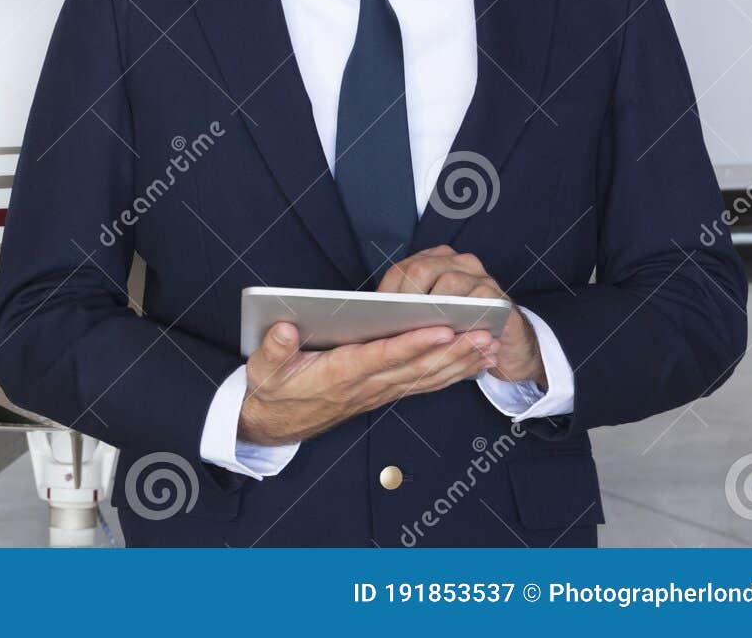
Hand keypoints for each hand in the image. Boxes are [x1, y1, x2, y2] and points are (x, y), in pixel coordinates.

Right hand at [237, 319, 496, 446]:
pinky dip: (452, 374)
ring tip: (489, 345)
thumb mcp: (263, 368)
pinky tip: (474, 362)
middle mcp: (365, 385)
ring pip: (426, 377)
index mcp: (338, 373)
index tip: (440, 330)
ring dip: (460, 363)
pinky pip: (424, 383)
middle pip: (415, 368)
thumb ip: (274, 347)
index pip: (382, 357)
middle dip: (452, 352)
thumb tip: (286, 328)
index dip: (412, 344)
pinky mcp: (384, 392)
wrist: (277, 422)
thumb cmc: (274, 388)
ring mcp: (378, 391)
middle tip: (482, 334)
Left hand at [376, 245, 544, 385]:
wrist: (503, 343)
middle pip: (421, 270)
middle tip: (397, 324)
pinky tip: (450, 335)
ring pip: (449, 283)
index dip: (386, 295)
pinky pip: (477, 301)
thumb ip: (405, 313)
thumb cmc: (458, 329)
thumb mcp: (428, 319)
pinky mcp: (498, 295)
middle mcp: (456, 261)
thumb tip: (372, 321)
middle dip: (406, 299)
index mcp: (432, 261)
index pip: (401, 270)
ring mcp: (479, 275)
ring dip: (433, 309)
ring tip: (420, 329)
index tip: (375, 317)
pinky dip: (463, 318)